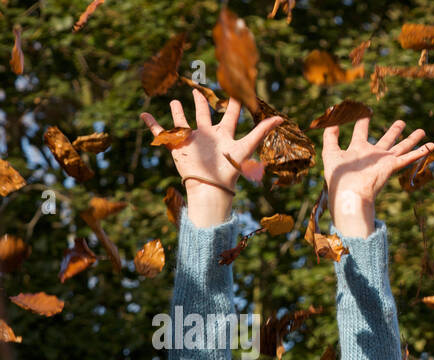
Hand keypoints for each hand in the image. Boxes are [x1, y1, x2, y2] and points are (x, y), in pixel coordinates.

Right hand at [140, 90, 281, 215]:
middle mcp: (208, 135)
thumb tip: (281, 118)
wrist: (211, 187)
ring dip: (177, 112)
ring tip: (174, 102)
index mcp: (224, 134)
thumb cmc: (230, 169)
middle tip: (197, 91)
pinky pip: (161, 133)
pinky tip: (144, 115)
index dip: (234, 103)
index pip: (231, 115)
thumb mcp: (246, 147)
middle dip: (200, 103)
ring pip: (182, 121)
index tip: (235, 89)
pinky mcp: (177, 146)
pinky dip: (152, 124)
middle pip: (204, 115)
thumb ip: (262, 132)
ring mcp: (192, 140)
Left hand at [321, 117, 433, 231]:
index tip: (365, 112)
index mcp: (358, 150)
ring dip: (412, 139)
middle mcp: (374, 155)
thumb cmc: (339, 176)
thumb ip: (330, 136)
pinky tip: (432, 146)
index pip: (361, 132)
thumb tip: (332, 120)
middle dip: (394, 131)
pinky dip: (421, 152)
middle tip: (402, 123)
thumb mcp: (330, 152)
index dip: (362, 121)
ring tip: (422, 131)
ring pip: (402, 146)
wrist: (349, 193)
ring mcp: (384, 160)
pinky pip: (409, 157)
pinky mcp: (392, 165)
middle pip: (387, 139)